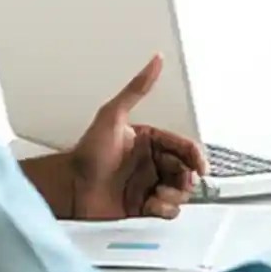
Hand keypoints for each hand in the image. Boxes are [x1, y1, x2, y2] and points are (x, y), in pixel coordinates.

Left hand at [70, 54, 208, 219]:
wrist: (71, 187)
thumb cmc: (87, 152)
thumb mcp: (113, 114)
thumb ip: (136, 88)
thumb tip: (155, 61)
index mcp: (149, 140)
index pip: (183, 146)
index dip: (195, 156)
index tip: (200, 166)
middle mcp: (151, 162)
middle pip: (186, 170)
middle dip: (186, 178)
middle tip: (179, 181)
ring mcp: (147, 184)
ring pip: (180, 191)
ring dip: (175, 194)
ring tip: (159, 194)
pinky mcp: (143, 206)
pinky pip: (168, 210)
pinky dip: (165, 209)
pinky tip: (153, 204)